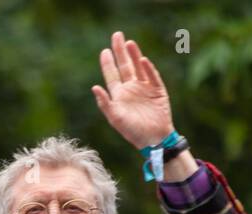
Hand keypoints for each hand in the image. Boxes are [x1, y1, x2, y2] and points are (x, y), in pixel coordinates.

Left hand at [92, 31, 173, 150]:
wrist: (154, 139)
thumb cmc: (133, 132)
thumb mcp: (116, 119)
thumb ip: (105, 104)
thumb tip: (94, 87)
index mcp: (119, 95)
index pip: (112, 75)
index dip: (108, 63)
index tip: (105, 51)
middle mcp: (131, 89)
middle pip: (124, 66)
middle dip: (120, 51)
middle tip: (117, 35)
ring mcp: (145, 88)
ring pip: (138, 68)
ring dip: (134, 56)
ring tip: (129, 43)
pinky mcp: (158, 91)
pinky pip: (153, 77)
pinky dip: (148, 69)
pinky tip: (143, 61)